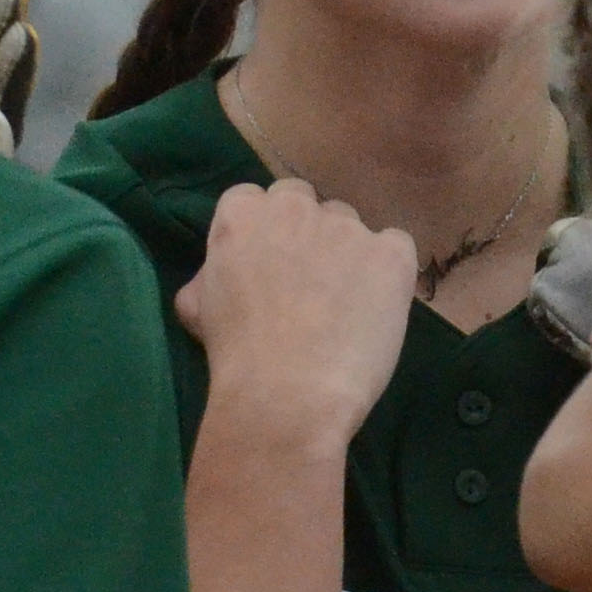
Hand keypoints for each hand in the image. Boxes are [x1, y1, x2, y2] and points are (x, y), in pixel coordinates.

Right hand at [177, 180, 417, 448]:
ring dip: (347, 253)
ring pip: (351, 227)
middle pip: (307, 205)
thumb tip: (226, 270)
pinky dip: (389, 271)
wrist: (287, 392)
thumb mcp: (196, 307)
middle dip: (307, 234)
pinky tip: (376, 307)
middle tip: (308, 283)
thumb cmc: (235, 356)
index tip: (271, 265)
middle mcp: (296, 207)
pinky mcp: (392, 252)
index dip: (266, 233)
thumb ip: (213, 271)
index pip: (257, 200)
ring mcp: (348, 227)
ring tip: (344, 306)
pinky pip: (396, 246)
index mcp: (243, 213)